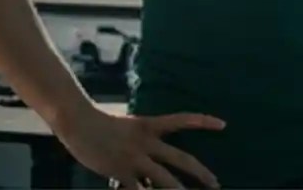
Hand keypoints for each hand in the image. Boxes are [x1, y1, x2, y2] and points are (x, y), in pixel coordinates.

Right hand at [53, 104, 224, 188]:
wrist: (79, 123)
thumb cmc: (103, 124)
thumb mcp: (131, 127)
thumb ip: (145, 144)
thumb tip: (152, 169)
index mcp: (150, 125)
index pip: (182, 120)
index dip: (203, 122)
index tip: (223, 124)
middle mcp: (147, 142)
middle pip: (181, 159)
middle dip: (201, 173)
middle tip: (215, 183)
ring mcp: (135, 159)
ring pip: (164, 180)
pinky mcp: (121, 172)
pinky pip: (138, 189)